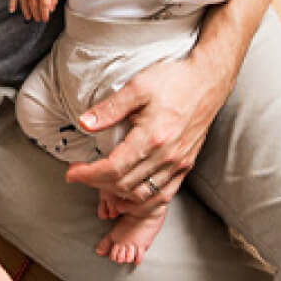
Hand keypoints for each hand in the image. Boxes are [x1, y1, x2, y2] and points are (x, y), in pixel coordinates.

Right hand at [10, 0, 59, 22]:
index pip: (43, 8)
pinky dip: (12, 3)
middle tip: (37, 19)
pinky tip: (11, 10)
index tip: (45, 19)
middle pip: (34, 7)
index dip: (44, 15)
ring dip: (26, 12)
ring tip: (28, 17)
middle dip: (36, 15)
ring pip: (24, 4)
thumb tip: (52, 8)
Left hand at [65, 52, 229, 205]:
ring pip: (143, 196)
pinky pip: (163, 194)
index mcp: (152, 137)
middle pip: (124, 186)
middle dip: (96, 184)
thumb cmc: (174, 79)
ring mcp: (179, 163)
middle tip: (81, 175)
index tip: (72, 173)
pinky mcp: (186, 164)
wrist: (208, 80)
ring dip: (117, 195)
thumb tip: (84, 123)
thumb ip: (110, 108)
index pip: (113, 169)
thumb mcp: (137, 86)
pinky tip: (128, 195)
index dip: (88, 175)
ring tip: (100, 184)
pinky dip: (142, 200)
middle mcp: (167, 156)